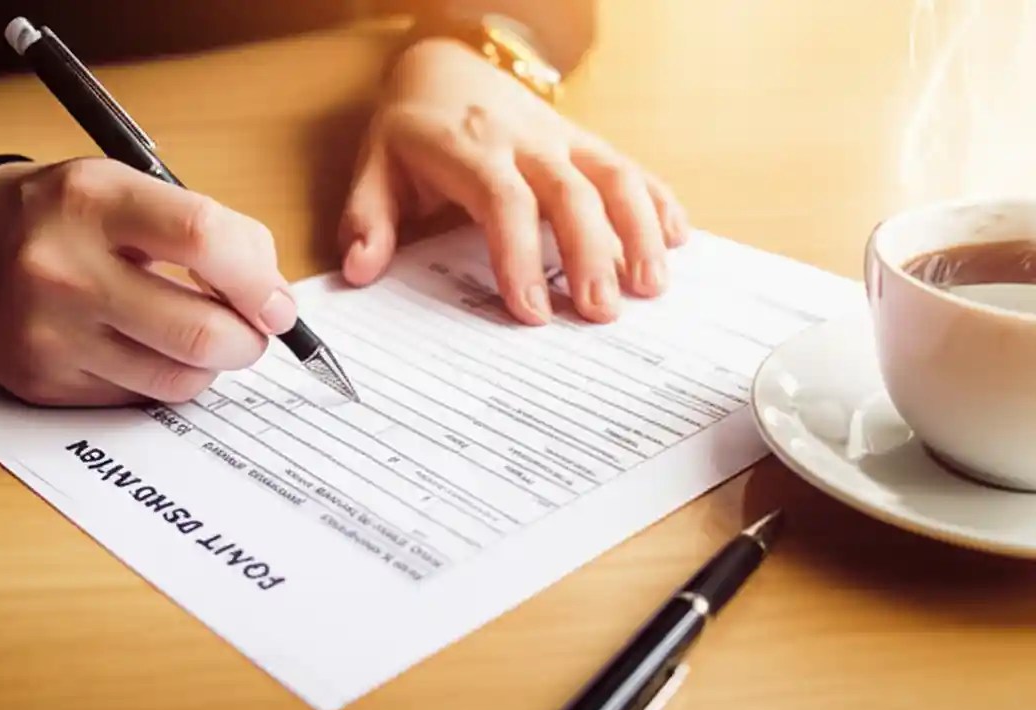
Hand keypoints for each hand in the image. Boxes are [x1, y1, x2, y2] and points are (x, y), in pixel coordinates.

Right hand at [0, 158, 296, 405]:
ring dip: (211, 365)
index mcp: (92, 201)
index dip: (258, 278)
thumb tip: (272, 299)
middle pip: (199, 331)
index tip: (278, 303)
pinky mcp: (43, 383)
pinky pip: (140, 398)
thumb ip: (206, 231)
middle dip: (248, 340)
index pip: (203, 238)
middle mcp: (63, 270)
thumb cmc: (66, 215)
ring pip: (178, 378)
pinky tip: (148, 349)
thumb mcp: (127, 188)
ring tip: (200, 335)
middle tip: (254, 330)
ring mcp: (50, 334)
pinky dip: (164, 379)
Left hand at [340, 37, 689, 324]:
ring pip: (613, 177)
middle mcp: (525, 141)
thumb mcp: (375, 168)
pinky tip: (678, 239)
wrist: (447, 65)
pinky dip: (658, 201)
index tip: (531, 312)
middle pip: (569, 194)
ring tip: (652, 286)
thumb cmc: (412, 129)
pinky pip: (630, 167)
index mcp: (470, 151)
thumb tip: (361, 270)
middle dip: (590, 254)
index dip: (519, 257)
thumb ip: (367, 219)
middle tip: (601, 313)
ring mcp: (563, 139)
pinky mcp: (585, 142)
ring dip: (639, 230)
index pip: (503, 203)